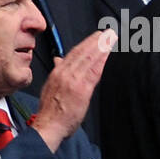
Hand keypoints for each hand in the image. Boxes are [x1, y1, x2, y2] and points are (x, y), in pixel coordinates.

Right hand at [30, 30, 113, 151]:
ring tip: (111, 39)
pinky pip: (94, 72)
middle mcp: (64, 74)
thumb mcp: (50, 87)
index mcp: (57, 73)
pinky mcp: (82, 89)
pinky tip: (108, 54)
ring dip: (101, 47)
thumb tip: (59, 60)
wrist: (49, 125)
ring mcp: (73, 81)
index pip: (73, 54)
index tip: (95, 36)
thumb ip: (57, 73)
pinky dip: (101, 61)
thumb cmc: (51, 111)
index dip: (85, 43)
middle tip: (108, 33)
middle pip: (82, 53)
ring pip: (89, 59)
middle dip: (96, 41)